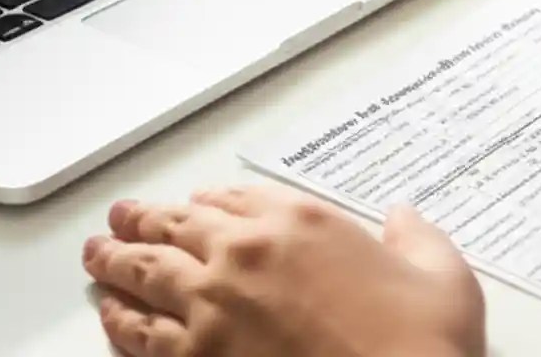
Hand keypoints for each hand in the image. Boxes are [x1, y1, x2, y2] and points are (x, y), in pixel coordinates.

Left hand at [82, 183, 484, 356]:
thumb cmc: (420, 343)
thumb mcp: (441, 273)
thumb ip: (416, 238)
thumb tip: (404, 218)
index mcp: (301, 221)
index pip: (234, 197)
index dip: (209, 201)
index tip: (198, 205)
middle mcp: (247, 251)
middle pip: (176, 225)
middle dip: (144, 220)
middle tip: (123, 218)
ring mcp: (215, 304)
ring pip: (146, 271)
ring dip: (116, 260)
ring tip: (98, 254)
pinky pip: (141, 333)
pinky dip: (120, 320)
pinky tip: (111, 314)